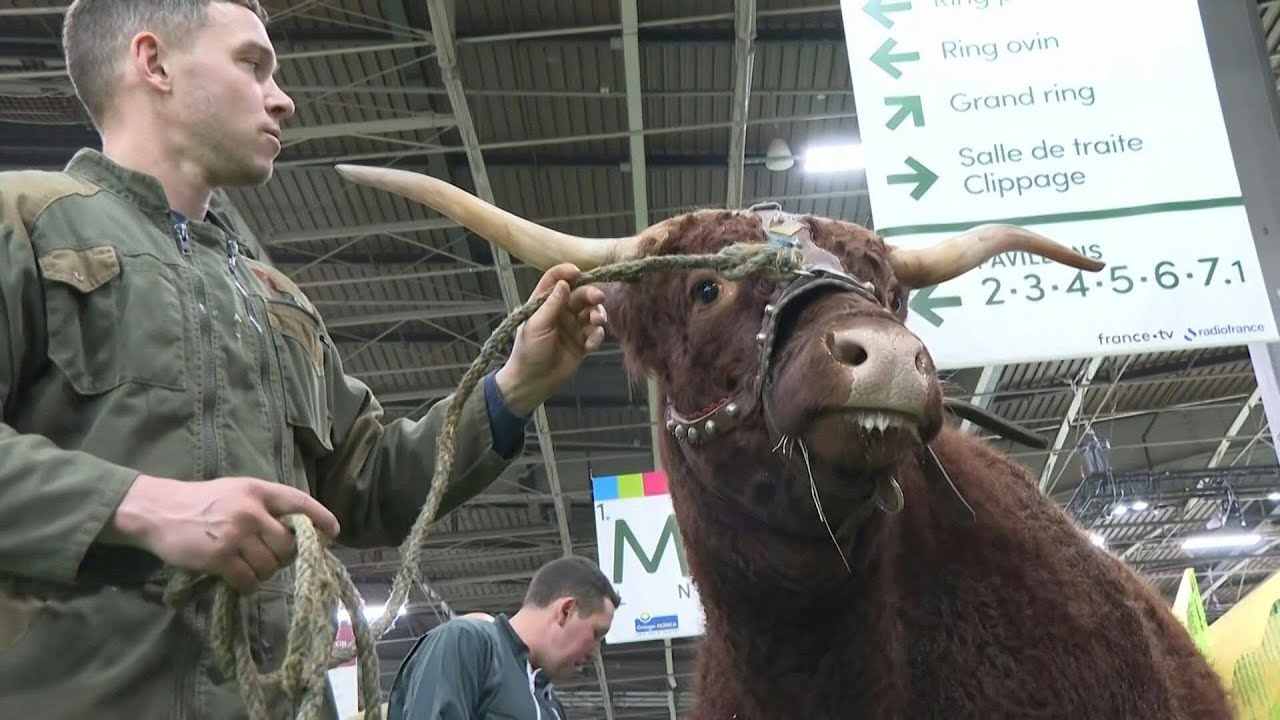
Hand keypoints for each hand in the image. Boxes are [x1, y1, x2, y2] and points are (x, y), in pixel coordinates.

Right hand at [108, 475, 341, 593]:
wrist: (157, 511)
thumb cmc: (200, 502)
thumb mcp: (236, 492)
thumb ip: (264, 506)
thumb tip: (296, 531)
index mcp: (259, 490)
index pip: (300, 502)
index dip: (321, 518)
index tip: (333, 532)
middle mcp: (252, 511)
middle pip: (288, 545)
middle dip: (283, 557)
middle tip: (268, 559)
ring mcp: (236, 534)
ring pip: (270, 566)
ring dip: (262, 573)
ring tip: (246, 568)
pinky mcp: (219, 557)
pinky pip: (248, 580)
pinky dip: (246, 586)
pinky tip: (236, 580)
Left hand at [496, 263, 606, 415]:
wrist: (533, 383)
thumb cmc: (528, 352)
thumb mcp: (537, 325)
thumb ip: (552, 304)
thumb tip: (564, 282)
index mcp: (544, 304)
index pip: (555, 280)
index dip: (566, 273)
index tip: (578, 272)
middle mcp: (560, 312)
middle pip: (579, 295)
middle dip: (591, 295)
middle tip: (599, 298)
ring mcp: (572, 327)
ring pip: (591, 313)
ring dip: (597, 315)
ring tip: (598, 322)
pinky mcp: (582, 343)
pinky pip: (594, 334)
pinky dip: (596, 337)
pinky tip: (590, 345)